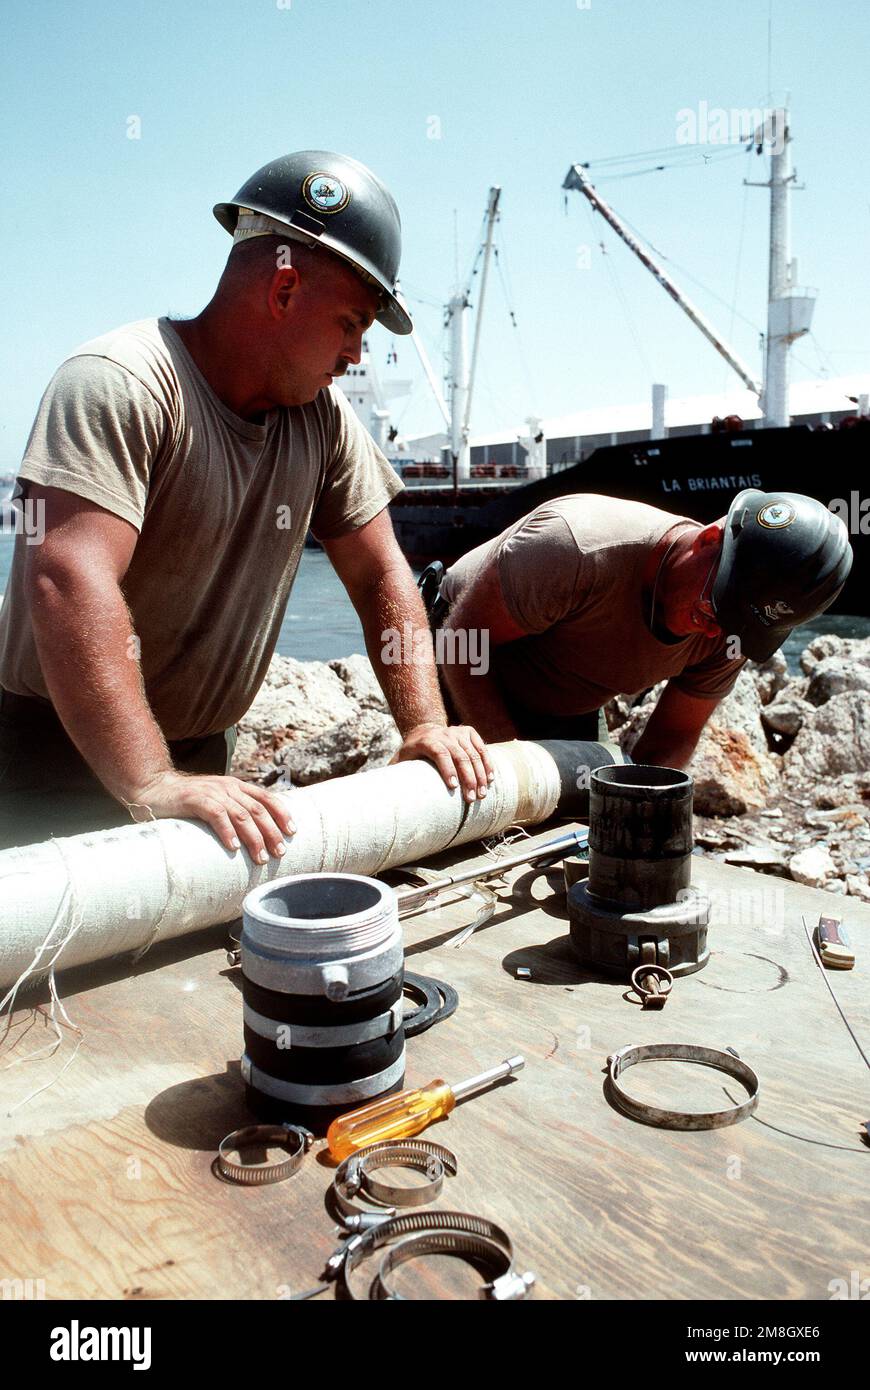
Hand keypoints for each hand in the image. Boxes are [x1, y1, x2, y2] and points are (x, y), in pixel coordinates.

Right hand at [124, 771, 295, 861]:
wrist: (153, 788)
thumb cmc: (186, 802)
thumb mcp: (215, 802)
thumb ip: (233, 812)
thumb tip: (254, 837)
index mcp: (236, 787)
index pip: (267, 798)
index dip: (282, 814)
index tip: (293, 832)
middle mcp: (228, 787)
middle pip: (258, 810)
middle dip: (271, 832)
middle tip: (279, 853)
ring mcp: (212, 792)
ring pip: (241, 814)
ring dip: (253, 837)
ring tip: (260, 857)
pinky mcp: (194, 799)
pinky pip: (216, 815)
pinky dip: (227, 831)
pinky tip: (233, 847)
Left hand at [392, 723, 493, 801]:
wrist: (423, 731)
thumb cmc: (411, 753)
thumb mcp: (400, 761)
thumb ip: (393, 775)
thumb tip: (382, 797)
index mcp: (426, 740)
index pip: (440, 753)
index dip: (447, 770)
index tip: (453, 787)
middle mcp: (444, 733)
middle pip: (460, 756)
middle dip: (468, 778)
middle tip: (471, 799)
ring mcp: (457, 732)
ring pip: (473, 754)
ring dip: (480, 775)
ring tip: (482, 794)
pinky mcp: (469, 732)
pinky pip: (481, 748)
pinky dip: (487, 763)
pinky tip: (490, 779)